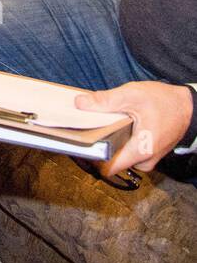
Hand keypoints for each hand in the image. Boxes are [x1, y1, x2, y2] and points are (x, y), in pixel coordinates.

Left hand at [75, 81, 194, 174]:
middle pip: (110, 162)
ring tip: (94, 126)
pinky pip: (125, 151)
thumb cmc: (164, 102)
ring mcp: (145, 158)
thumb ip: (105, 100)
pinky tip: (109, 126)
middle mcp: (143, 160)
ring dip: (106, 143)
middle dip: (95, 147)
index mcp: (140, 150)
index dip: (90, 158)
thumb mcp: (132, 95)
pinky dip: (116, 141)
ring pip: (118, 156)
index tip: (77, 144)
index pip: (108, 167)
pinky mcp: (145, 153)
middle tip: (81, 131)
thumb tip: (79, 103)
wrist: (189, 106)